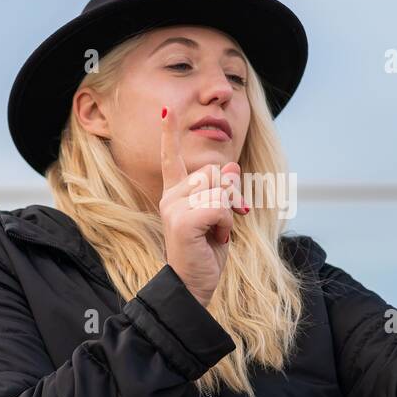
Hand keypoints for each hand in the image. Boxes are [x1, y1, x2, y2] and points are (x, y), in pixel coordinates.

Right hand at [159, 104, 249, 308]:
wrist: (193, 286)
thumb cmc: (206, 253)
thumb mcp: (221, 216)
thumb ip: (224, 190)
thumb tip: (230, 167)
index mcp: (175, 194)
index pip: (171, 158)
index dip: (169, 134)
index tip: (167, 110)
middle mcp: (170, 197)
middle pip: (212, 171)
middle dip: (229, 195)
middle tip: (223, 223)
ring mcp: (173, 207)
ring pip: (219, 189)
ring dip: (228, 213)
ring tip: (215, 234)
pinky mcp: (182, 219)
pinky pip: (219, 207)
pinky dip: (226, 224)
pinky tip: (215, 239)